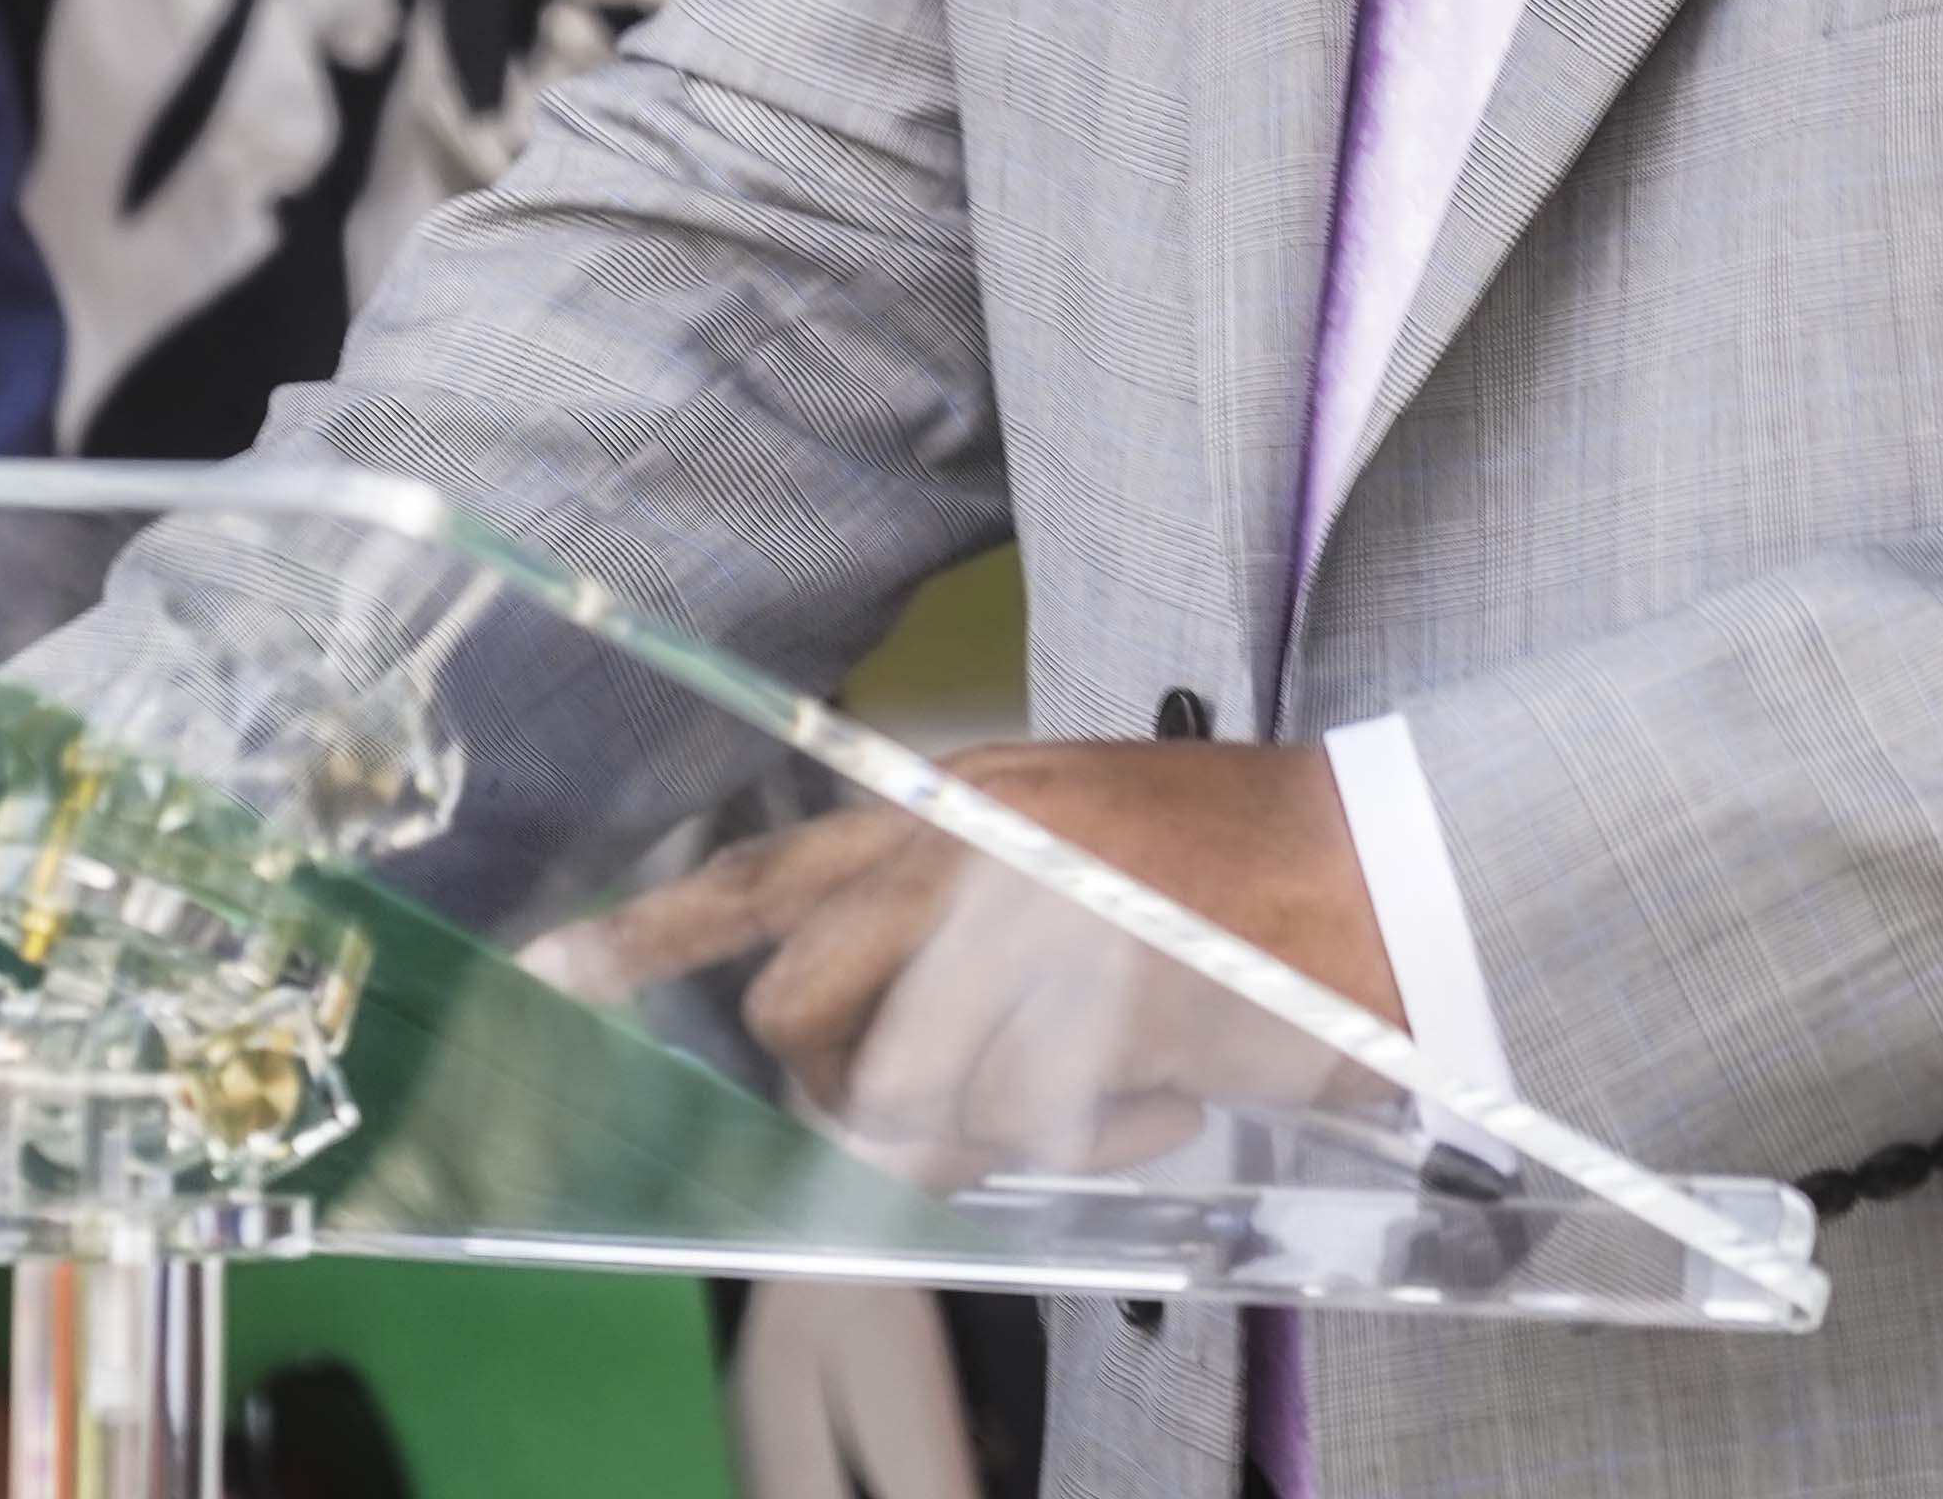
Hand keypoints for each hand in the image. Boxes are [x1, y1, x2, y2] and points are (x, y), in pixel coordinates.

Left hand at [535, 739, 1398, 1188]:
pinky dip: (1101, 1135)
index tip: (552, 971)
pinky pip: (1030, 1127)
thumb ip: (956, 909)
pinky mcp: (1091, 1005)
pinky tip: (1168, 1086)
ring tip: (1101, 1080)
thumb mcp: (1067, 847)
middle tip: (969, 1098)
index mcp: (955, 807)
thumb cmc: (1238, 879)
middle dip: (859, 1089)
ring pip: (908, 1090)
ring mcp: (1025, 928)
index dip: (650, 933)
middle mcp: (966, 852)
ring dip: (993, 1123)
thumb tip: (864, 1035)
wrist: (1391, 875)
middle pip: (806, 1014)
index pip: (765, 869)